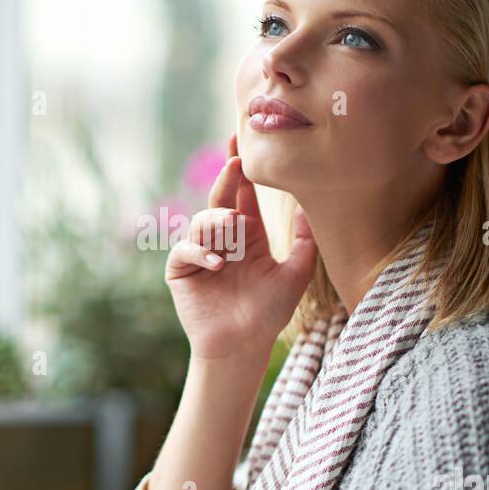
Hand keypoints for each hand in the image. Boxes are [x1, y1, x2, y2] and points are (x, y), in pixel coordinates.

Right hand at [166, 131, 316, 360]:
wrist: (243, 345)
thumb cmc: (269, 313)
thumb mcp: (296, 274)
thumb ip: (305, 242)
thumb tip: (307, 206)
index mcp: (248, 235)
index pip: (242, 195)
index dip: (241, 171)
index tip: (241, 143)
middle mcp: (222, 239)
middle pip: (220, 199)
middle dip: (225, 178)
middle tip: (236, 163)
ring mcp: (199, 253)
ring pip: (201, 221)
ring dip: (217, 221)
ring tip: (232, 229)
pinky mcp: (181, 270)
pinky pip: (185, 250)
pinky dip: (201, 252)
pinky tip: (218, 262)